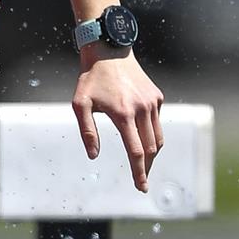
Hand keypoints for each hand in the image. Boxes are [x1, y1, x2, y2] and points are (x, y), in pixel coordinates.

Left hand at [71, 48, 164, 190]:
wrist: (109, 51)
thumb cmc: (90, 79)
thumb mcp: (80, 105)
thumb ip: (87, 132)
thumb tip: (94, 156)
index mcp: (124, 114)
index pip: (136, 152)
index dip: (139, 172)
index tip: (141, 186)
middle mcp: (142, 109)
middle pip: (151, 149)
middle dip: (147, 168)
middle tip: (142, 181)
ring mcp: (152, 103)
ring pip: (158, 137)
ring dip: (152, 154)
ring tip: (143, 164)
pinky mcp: (157, 97)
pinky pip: (157, 122)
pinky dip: (152, 133)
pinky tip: (140, 135)